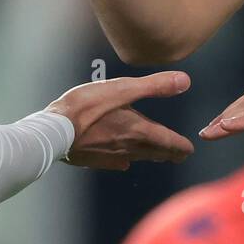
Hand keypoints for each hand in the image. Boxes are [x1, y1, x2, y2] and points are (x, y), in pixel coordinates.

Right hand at [47, 70, 193, 170]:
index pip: (167, 142)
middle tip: (179, 155)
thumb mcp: (122, 88)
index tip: (189, 149)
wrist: (54, 130)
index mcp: (138, 130)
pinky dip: (124, 160)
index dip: (181, 146)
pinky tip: (122, 161)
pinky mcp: (94, 158)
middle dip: (169, 154)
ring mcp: (110, 155)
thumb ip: (154, 86)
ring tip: (157, 156)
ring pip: (137, 157)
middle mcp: (128, 146)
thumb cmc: (86, 106)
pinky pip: (115, 162)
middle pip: (155, 153)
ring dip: (150, 156)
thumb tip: (185, 81)